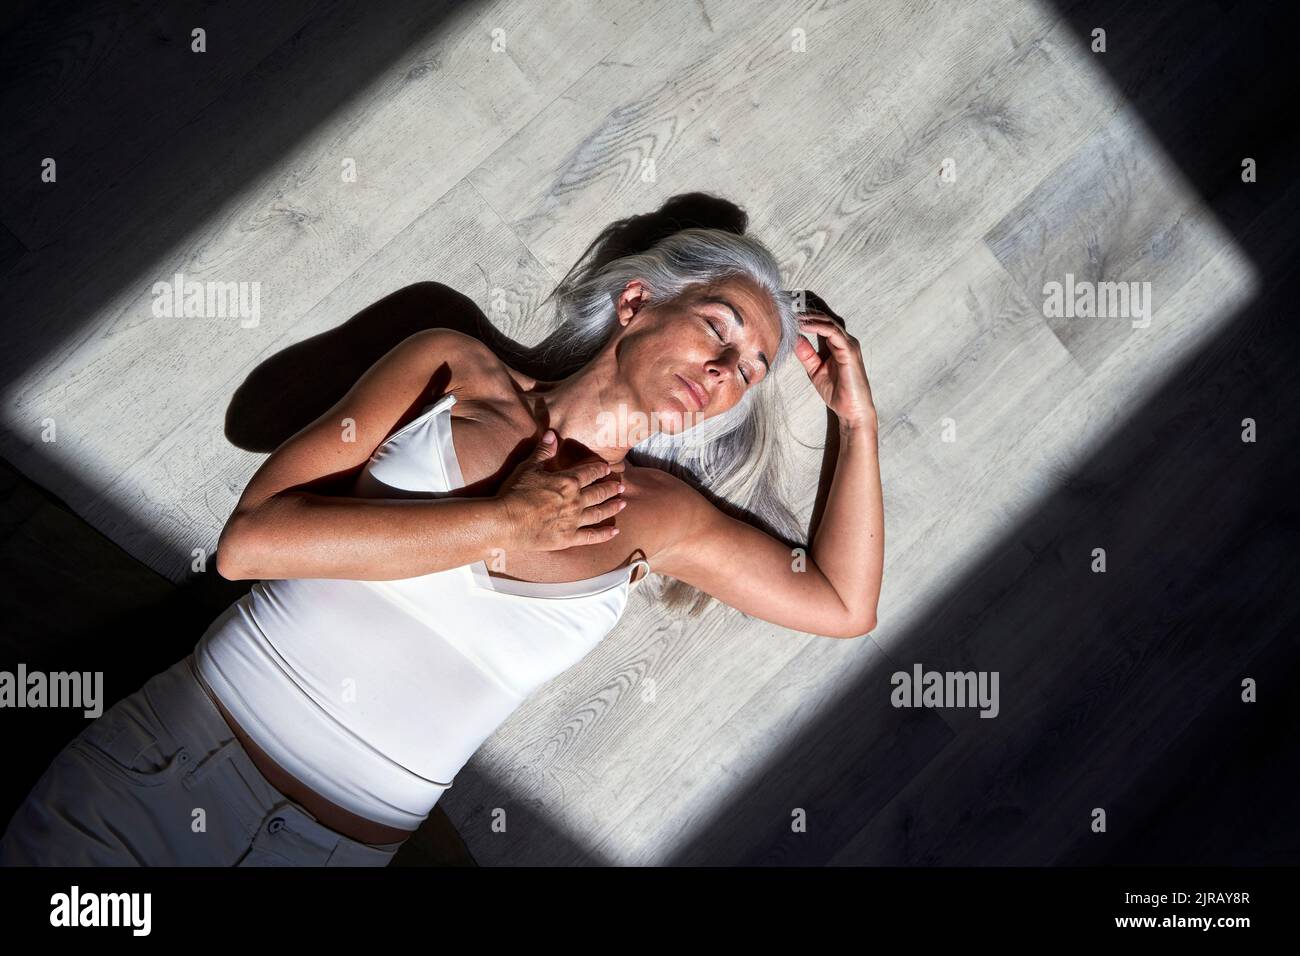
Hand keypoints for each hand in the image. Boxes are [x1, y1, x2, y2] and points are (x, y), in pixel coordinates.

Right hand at [494, 431, 626, 550]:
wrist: (506, 521)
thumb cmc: (514, 492)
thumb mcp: (528, 467)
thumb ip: (543, 451)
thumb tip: (552, 433)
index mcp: (568, 481)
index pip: (589, 473)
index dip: (599, 470)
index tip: (607, 469)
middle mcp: (575, 501)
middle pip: (598, 493)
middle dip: (611, 488)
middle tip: (621, 486)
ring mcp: (573, 521)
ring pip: (599, 513)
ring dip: (612, 507)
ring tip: (623, 503)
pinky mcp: (568, 538)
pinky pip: (591, 536)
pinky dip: (604, 534)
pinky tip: (615, 532)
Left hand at [793, 295, 876, 430]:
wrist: (851, 409)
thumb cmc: (837, 391)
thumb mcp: (815, 370)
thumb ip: (806, 354)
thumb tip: (794, 338)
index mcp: (836, 344)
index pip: (821, 324)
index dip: (805, 318)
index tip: (787, 316)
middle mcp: (844, 341)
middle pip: (825, 319)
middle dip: (807, 313)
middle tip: (788, 309)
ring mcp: (848, 344)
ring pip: (829, 322)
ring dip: (811, 318)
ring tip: (794, 316)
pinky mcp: (849, 351)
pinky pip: (833, 333)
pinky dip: (818, 327)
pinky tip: (804, 326)